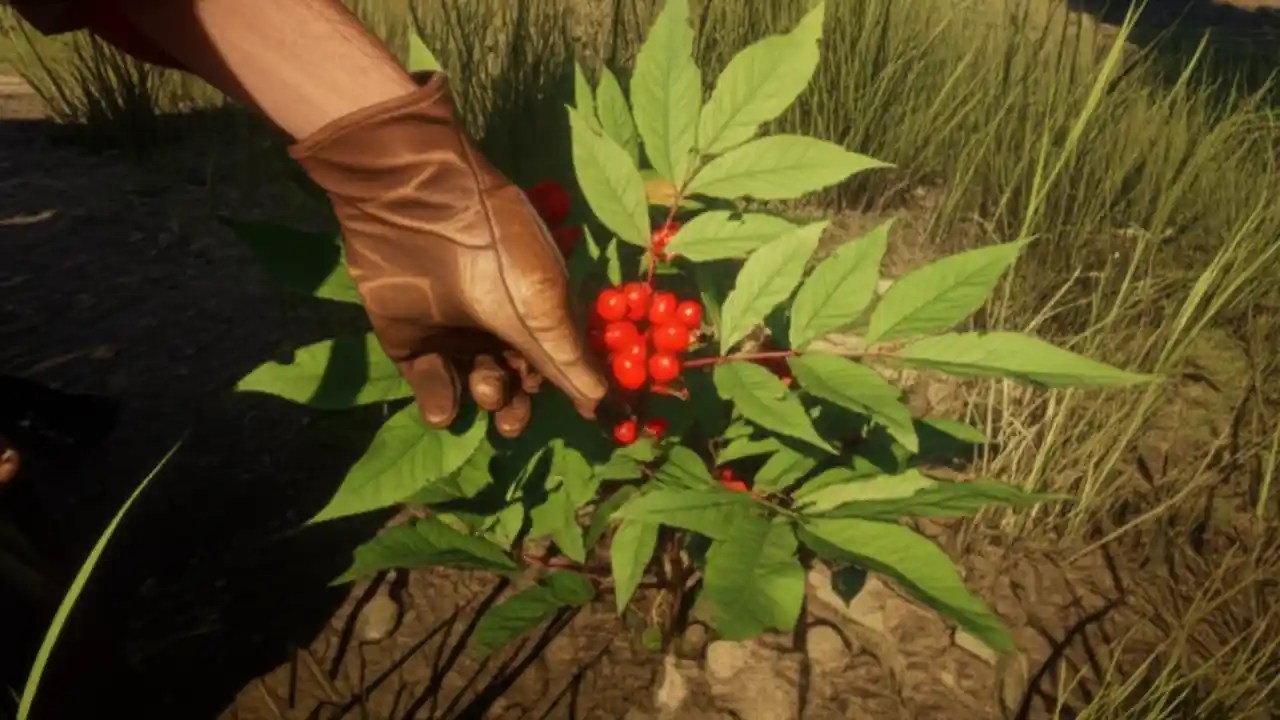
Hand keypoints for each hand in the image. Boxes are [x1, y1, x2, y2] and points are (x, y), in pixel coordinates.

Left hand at [290, 73, 607, 436]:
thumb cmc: (498, 252)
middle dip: (517, 405)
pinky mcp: (409, 340)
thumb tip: (603, 406)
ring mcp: (453, 334)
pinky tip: (446, 405)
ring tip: (487, 387)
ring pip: (475, 388)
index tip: (574, 418)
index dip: (564, 390)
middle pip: (514, 383)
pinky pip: (429, 384)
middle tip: (512, 420)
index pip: (555, 364)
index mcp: (537, 313)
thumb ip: (568, 360)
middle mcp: (497, 327)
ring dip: (487, 399)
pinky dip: (439, 403)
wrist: (419, 207)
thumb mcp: (544, 305)